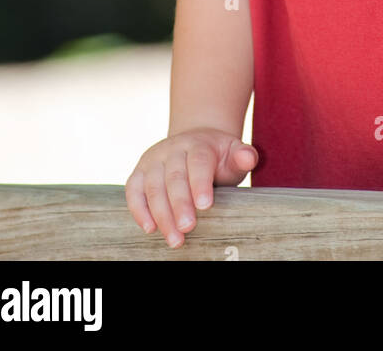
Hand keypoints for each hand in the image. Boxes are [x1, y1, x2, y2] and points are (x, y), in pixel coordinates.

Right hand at [125, 129, 257, 247]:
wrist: (194, 143)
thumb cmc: (217, 157)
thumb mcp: (233, 153)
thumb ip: (243, 156)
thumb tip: (248, 158)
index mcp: (198, 144)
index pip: (198, 162)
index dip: (200, 183)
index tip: (205, 206)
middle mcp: (173, 149)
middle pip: (175, 177)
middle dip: (180, 204)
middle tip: (187, 229)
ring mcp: (154, 160)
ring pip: (153, 186)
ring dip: (161, 214)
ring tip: (174, 239)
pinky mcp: (139, 172)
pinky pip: (134, 190)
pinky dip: (139, 210)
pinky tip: (150, 228)